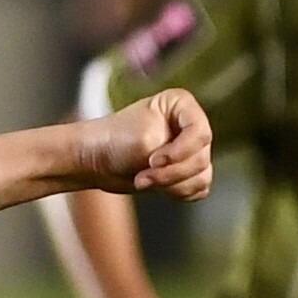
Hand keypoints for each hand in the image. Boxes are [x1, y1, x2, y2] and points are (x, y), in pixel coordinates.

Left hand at [93, 88, 212, 201]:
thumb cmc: (115, 140)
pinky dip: (178, 192)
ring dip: (170, 185)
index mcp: (182, 104)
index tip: (152, 161)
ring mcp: (189, 149)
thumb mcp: (145, 140)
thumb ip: (177, 155)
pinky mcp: (185, 171)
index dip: (180, 152)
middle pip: (201, 158)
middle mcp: (190, 124)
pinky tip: (157, 187)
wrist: (95, 159)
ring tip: (142, 179)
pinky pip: (199, 188)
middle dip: (170, 173)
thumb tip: (202, 178)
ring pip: (201, 176)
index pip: (200, 133)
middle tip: (142, 176)